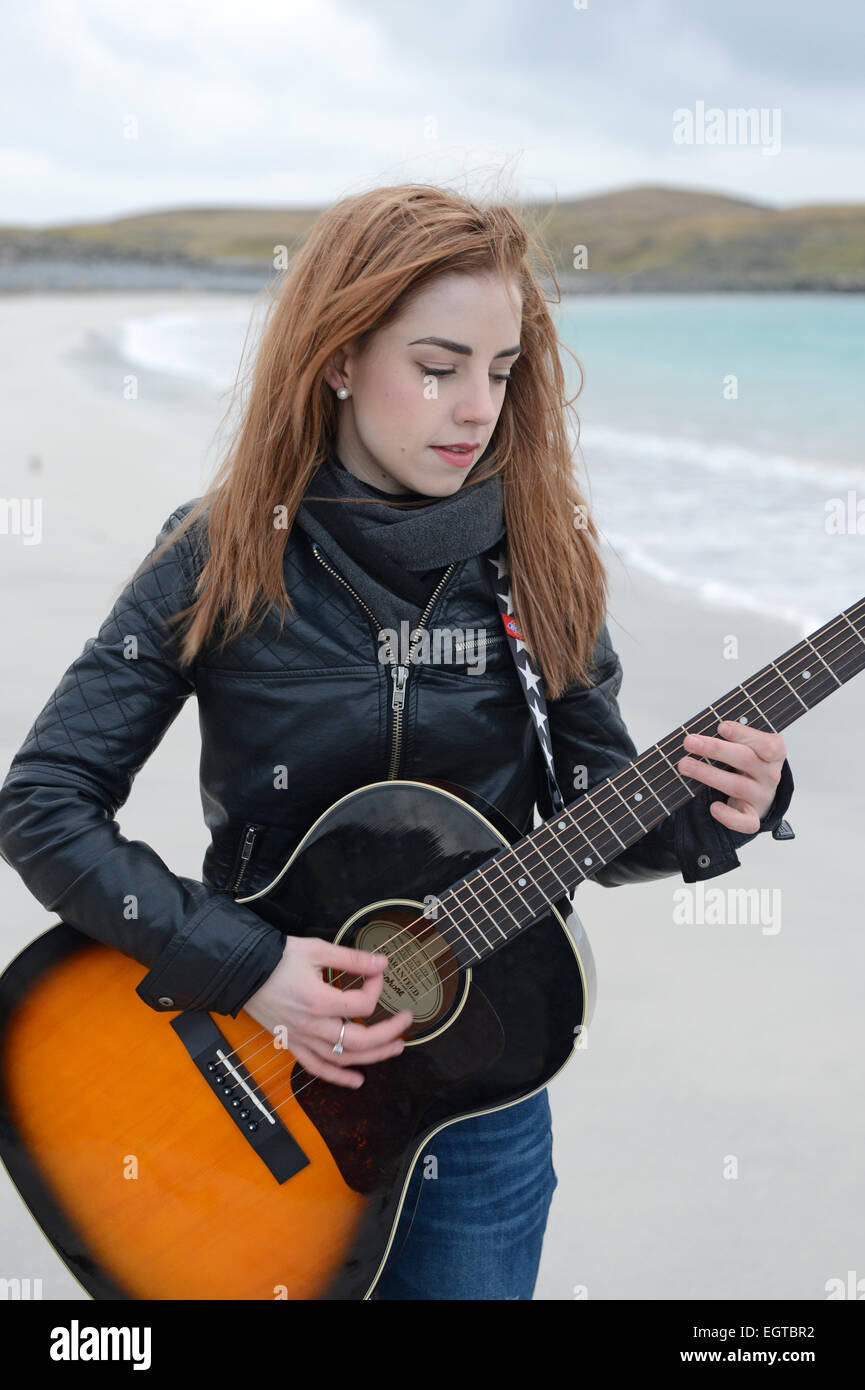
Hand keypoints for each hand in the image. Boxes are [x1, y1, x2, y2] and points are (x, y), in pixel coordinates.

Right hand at [243, 935, 412, 1088]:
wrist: (243, 971)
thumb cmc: (278, 958)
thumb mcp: (317, 950)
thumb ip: (352, 959)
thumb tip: (383, 964)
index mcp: (319, 1001)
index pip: (362, 1005)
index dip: (377, 987)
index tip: (377, 972)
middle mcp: (312, 1026)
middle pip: (360, 1041)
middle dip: (388, 1033)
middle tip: (406, 1023)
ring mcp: (302, 1039)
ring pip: (342, 1058)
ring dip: (372, 1057)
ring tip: (394, 1049)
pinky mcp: (292, 1044)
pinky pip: (317, 1067)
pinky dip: (338, 1077)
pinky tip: (357, 1081)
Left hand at [677, 721, 785, 833]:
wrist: (757, 791)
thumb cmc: (746, 760)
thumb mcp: (748, 743)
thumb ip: (733, 736)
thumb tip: (702, 730)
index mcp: (774, 752)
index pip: (766, 743)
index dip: (744, 734)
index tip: (721, 727)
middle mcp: (770, 774)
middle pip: (745, 760)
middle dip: (715, 749)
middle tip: (689, 741)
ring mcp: (762, 796)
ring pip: (737, 786)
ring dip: (708, 774)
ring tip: (684, 764)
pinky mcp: (752, 816)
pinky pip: (745, 822)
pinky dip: (729, 817)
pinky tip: (714, 807)